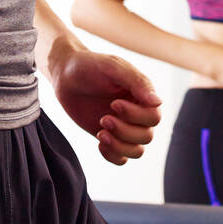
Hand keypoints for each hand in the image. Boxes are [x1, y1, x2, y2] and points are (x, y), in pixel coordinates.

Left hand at [52, 49, 161, 165]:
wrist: (64, 75)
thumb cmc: (89, 66)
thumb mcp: (113, 67)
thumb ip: (137, 82)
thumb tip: (158, 102)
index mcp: (142, 94)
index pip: (154, 116)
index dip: (136, 116)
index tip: (113, 104)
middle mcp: (137, 112)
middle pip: (147, 136)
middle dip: (125, 131)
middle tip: (104, 118)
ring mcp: (124, 126)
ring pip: (137, 151)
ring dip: (120, 145)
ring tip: (101, 132)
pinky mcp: (110, 137)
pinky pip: (122, 158)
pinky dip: (113, 155)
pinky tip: (99, 142)